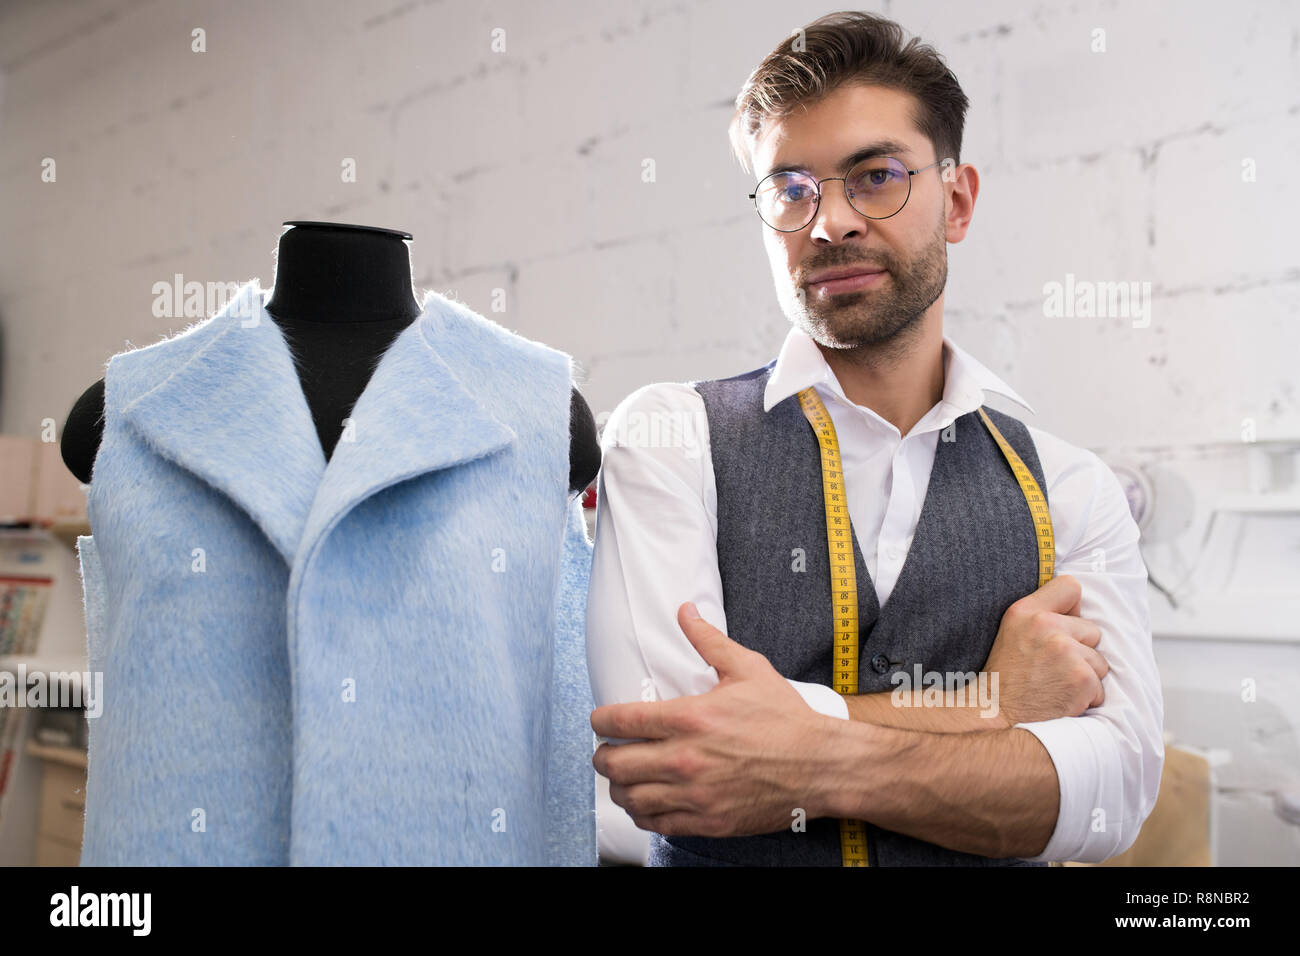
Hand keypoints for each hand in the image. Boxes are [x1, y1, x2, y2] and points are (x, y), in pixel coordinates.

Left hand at [590, 602, 836, 836]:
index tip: (601, 721)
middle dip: (602, 756)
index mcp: (690, 718)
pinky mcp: (707, 821)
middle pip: (615, 764)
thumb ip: (708, 640)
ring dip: (619, 787)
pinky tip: (646, 802)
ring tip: (623, 779)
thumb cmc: (785, 717)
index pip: (621, 721)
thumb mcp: (747, 668)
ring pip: (630, 798)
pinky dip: (643, 813)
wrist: (820, 765)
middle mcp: (686, 758)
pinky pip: (657, 823)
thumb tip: (685, 610)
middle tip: (606, 751)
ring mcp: (695, 794)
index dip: (601, 721)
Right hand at [982, 574, 1107, 728]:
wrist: (997, 713)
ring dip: (1084, 675)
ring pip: (1099, 661)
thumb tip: (1078, 607)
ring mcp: (1066, 652)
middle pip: (1092, 629)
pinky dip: (1085, 697)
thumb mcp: (1012, 630)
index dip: (1072, 609)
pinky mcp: (1082, 679)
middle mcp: (1046, 626)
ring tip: (1056, 683)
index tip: (1064, 627)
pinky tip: (1062, 698)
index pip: (1071, 586)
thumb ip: (1041, 613)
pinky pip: (1100, 687)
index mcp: (1026, 610)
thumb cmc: (1006, 674)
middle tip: (1052, 666)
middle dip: (1080, 649)